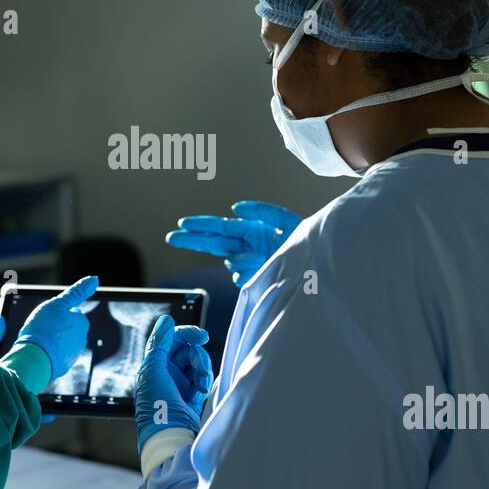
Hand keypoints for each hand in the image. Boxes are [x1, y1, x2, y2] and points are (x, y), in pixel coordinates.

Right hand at [15, 276, 98, 378]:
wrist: (35, 359)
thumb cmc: (45, 329)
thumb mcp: (58, 304)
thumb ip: (77, 292)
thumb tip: (94, 279)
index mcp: (81, 323)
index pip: (70, 312)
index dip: (56, 312)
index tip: (47, 316)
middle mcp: (81, 339)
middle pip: (66, 327)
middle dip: (55, 326)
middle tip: (41, 328)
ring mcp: (73, 354)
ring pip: (61, 341)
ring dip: (51, 339)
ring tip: (38, 340)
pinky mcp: (64, 366)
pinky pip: (56, 354)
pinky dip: (49, 352)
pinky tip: (39, 351)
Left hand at [135, 315, 212, 448]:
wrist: (170, 438)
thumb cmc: (157, 407)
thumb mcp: (154, 371)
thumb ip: (159, 343)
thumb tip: (166, 319)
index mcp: (152, 366)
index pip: (170, 340)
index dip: (186, 334)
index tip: (202, 336)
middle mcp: (165, 374)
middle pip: (187, 350)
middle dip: (196, 355)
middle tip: (200, 367)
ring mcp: (179, 385)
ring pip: (197, 364)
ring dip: (203, 369)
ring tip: (201, 383)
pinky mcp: (192, 396)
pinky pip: (203, 378)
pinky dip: (205, 380)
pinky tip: (202, 390)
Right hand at [165, 200, 301, 285]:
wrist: (318, 268)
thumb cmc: (304, 241)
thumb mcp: (286, 220)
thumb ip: (261, 211)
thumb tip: (235, 208)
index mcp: (250, 230)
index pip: (220, 227)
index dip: (202, 226)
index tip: (183, 224)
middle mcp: (246, 247)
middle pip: (214, 243)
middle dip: (193, 240)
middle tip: (171, 238)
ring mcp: (249, 265)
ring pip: (230, 261)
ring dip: (239, 259)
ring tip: (257, 258)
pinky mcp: (255, 280)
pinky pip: (243, 277)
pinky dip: (249, 272)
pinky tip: (262, 269)